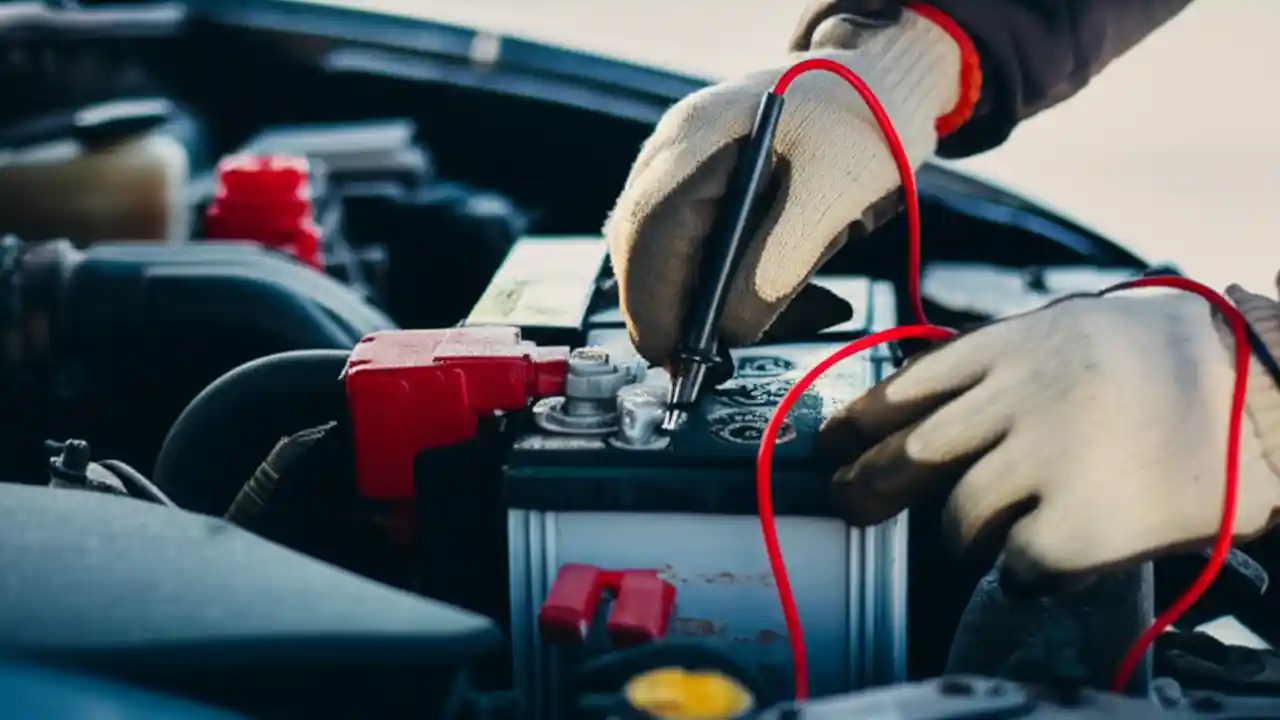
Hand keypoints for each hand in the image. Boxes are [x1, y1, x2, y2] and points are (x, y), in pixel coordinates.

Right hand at [604, 8, 963, 365]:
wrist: (882, 86)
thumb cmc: (865, 132)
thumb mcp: (829, 208)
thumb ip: (774, 273)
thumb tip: (726, 335)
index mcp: (696, 139)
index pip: (646, 235)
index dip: (652, 306)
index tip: (672, 361)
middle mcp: (673, 147)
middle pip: (640, 246)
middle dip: (668, 311)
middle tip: (699, 365)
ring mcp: (680, 161)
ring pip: (661, 250)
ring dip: (697, 300)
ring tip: (746, 330)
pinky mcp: (699, 179)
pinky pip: (689, 240)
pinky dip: (718, 280)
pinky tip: (761, 294)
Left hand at [820, 291, 1279, 589]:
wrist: (1271, 398)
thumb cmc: (1178, 362)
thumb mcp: (1077, 329)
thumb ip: (1002, 360)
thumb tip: (923, 401)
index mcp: (1015, 346)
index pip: (905, 388)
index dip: (858, 422)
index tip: (832, 443)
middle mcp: (1018, 399)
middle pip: (911, 454)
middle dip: (868, 485)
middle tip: (851, 502)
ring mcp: (1045, 463)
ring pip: (958, 518)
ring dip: (966, 534)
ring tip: (1001, 531)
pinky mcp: (1076, 527)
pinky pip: (1014, 565)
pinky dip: (1023, 570)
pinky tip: (1051, 557)